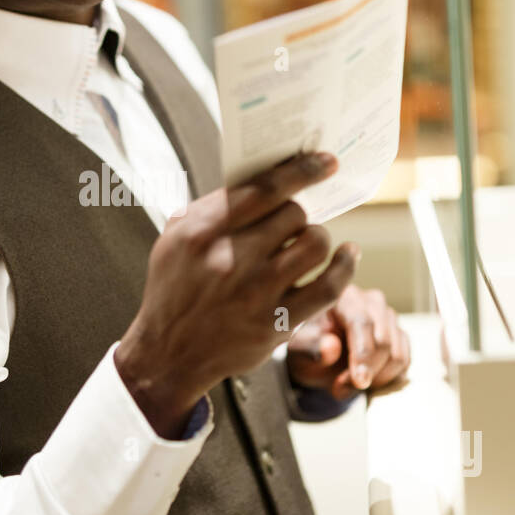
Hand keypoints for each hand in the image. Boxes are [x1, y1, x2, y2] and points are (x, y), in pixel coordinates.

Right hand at [115, 151, 360, 436]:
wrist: (167, 353)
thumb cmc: (175, 287)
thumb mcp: (176, 238)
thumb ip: (214, 206)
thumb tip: (266, 178)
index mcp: (201, 232)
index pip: (264, 189)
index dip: (302, 170)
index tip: (325, 161)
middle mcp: (229, 260)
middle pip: (293, 214)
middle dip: (297, 212)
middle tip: (292, 221)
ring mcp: (255, 294)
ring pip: (315, 243)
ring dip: (317, 236)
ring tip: (309, 241)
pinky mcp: (276, 323)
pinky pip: (329, 287)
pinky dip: (345, 266)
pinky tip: (346, 255)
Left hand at [286, 283, 410, 400]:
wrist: (316, 354)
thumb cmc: (306, 346)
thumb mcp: (298, 349)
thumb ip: (311, 347)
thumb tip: (330, 347)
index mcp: (344, 297)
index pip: (362, 323)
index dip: (363, 354)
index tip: (359, 381)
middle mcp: (372, 302)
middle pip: (383, 341)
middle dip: (365, 372)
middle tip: (339, 388)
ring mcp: (389, 319)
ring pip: (398, 355)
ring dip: (376, 379)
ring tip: (347, 385)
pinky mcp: (400, 337)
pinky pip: (404, 364)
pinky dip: (387, 381)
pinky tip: (365, 383)